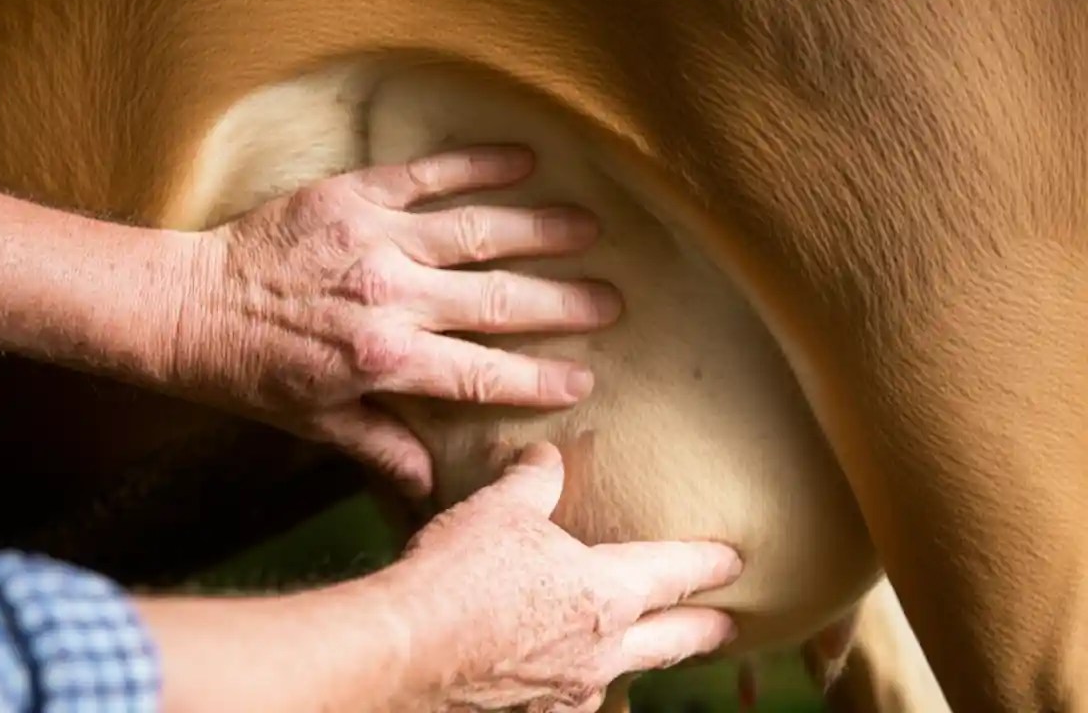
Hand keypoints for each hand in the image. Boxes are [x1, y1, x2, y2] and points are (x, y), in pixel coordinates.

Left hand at [166, 145, 621, 492]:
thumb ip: (382, 450)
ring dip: (540, 230)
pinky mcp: (351, 195)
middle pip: (498, 302)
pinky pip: (427, 176)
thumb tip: (434, 488)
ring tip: (588, 227)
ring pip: (476, 233)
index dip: (539, 379)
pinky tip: (524, 160)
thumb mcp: (317, 425)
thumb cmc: (252, 374)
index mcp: (385, 362)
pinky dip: (477, 165)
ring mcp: (374, 240)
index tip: (584, 378)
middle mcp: (389, 299)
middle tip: (611, 300)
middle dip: (563, 304)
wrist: (184, 307)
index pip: (483, 374)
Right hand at [387, 442, 741, 711]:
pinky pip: (568, 700)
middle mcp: (600, 650)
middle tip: (727, 628)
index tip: (734, 561)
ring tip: (640, 654)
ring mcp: (567, 690)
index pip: (675, 573)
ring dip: (638, 662)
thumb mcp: (502, 508)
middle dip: (702, 631)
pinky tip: (562, 680)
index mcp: (606, 593)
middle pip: (670, 641)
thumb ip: (533, 481)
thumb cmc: (462, 574)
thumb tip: (545, 456)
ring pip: (621, 675)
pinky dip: (575, 685)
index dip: (708, 563)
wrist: (410, 648)